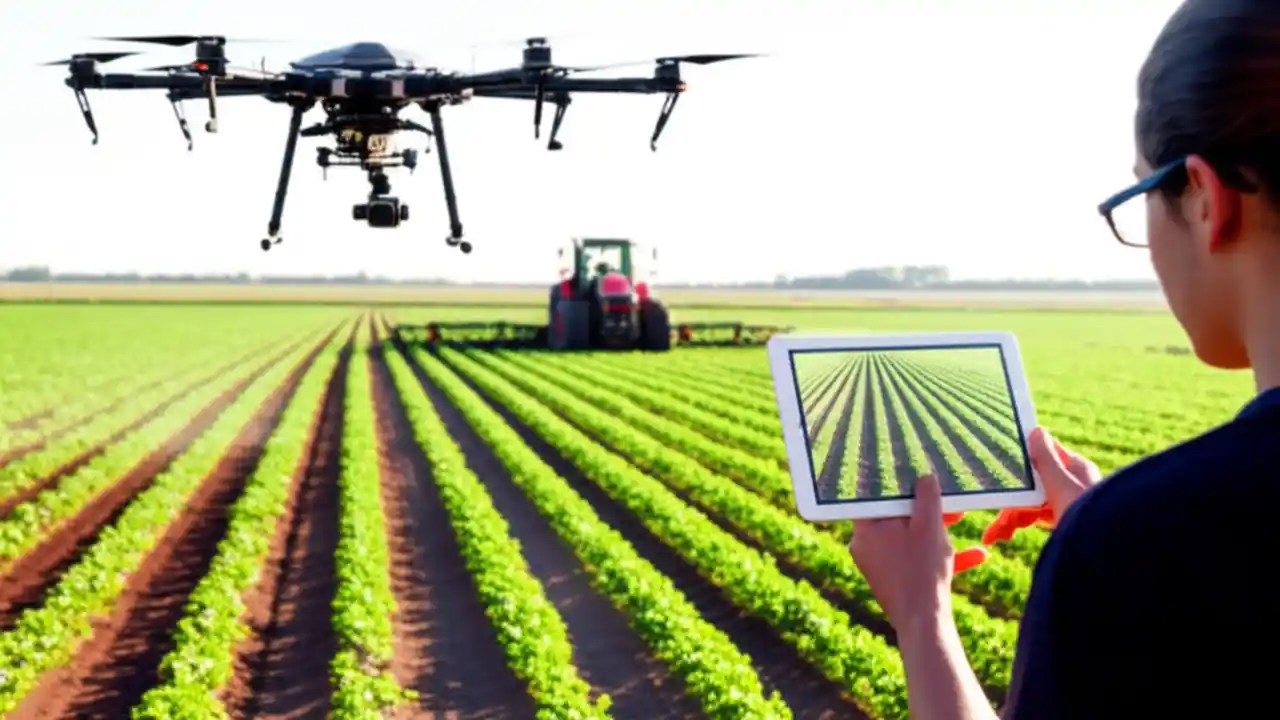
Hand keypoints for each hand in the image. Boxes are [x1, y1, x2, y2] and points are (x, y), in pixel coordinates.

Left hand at [849, 474, 987, 630]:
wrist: (923, 624)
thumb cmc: (922, 571)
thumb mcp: (929, 526)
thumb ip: (927, 497)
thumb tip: (924, 477)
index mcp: (866, 528)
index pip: (877, 496)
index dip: (899, 484)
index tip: (916, 476)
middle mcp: (866, 545)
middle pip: (896, 517)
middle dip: (926, 510)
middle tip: (948, 502)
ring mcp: (878, 565)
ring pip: (909, 539)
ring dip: (937, 532)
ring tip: (962, 521)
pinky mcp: (893, 581)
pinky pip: (915, 561)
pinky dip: (939, 556)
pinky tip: (977, 555)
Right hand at [982, 426, 1100, 544]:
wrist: (1106, 548)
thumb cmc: (1086, 513)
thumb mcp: (1060, 482)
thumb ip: (1045, 457)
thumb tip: (1036, 430)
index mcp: (1076, 468)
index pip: (1045, 454)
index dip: (1022, 459)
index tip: (1000, 466)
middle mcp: (1074, 484)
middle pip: (1033, 485)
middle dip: (1010, 502)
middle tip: (992, 521)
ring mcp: (1070, 504)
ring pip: (1033, 504)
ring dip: (1011, 518)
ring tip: (994, 536)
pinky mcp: (1068, 522)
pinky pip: (1039, 518)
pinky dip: (1023, 524)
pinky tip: (1007, 535)